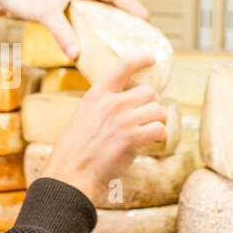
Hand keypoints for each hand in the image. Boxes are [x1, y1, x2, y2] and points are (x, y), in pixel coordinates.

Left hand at [0, 0, 149, 60]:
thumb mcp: (46, 14)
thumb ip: (63, 34)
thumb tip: (77, 56)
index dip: (131, 5)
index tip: (145, 19)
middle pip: (109, 0)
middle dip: (125, 14)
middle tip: (139, 32)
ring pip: (96, 9)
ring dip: (109, 21)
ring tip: (123, 39)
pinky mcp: (59, 7)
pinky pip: (83, 17)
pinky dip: (92, 27)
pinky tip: (95, 42)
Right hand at [41, 54, 168, 203]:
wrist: (71, 174)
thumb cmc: (74, 151)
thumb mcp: (82, 117)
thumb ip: (102, 107)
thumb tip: (122, 106)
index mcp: (96, 94)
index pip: (122, 66)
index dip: (140, 59)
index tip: (151, 58)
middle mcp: (111, 103)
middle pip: (149, 92)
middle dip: (153, 104)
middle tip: (149, 117)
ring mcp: (123, 120)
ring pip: (159, 110)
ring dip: (160, 120)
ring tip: (152, 130)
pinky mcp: (132, 138)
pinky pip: (160, 129)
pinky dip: (161, 136)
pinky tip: (154, 141)